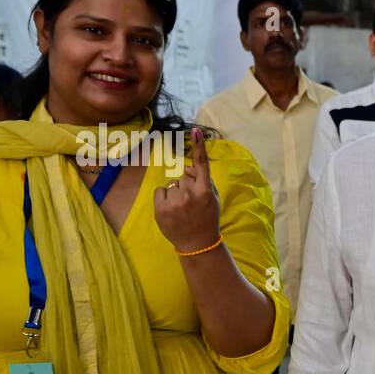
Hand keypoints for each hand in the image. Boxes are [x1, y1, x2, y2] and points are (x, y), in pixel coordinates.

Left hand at [155, 127, 220, 252]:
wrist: (198, 243)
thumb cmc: (207, 218)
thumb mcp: (213, 198)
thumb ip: (204, 180)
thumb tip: (188, 167)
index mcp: (205, 191)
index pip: (202, 164)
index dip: (199, 146)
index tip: (195, 130)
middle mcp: (190, 194)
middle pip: (184, 175)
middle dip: (187, 184)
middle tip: (192, 202)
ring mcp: (175, 202)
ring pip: (172, 183)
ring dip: (176, 192)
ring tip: (182, 209)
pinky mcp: (161, 208)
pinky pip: (161, 191)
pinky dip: (164, 198)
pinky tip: (172, 210)